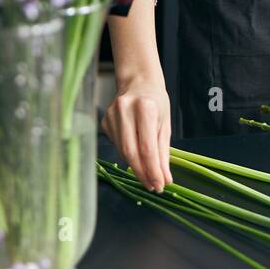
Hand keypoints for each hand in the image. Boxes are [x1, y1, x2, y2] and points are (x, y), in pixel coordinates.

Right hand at [102, 75, 172, 191]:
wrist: (138, 82)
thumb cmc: (156, 102)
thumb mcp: (165, 125)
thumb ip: (163, 153)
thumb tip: (165, 180)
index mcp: (145, 108)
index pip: (147, 148)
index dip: (153, 170)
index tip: (159, 185)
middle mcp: (125, 109)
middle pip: (131, 152)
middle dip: (142, 173)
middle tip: (152, 186)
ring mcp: (111, 115)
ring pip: (122, 151)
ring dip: (135, 166)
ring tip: (147, 173)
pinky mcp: (104, 121)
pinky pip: (116, 145)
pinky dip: (127, 154)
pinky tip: (135, 152)